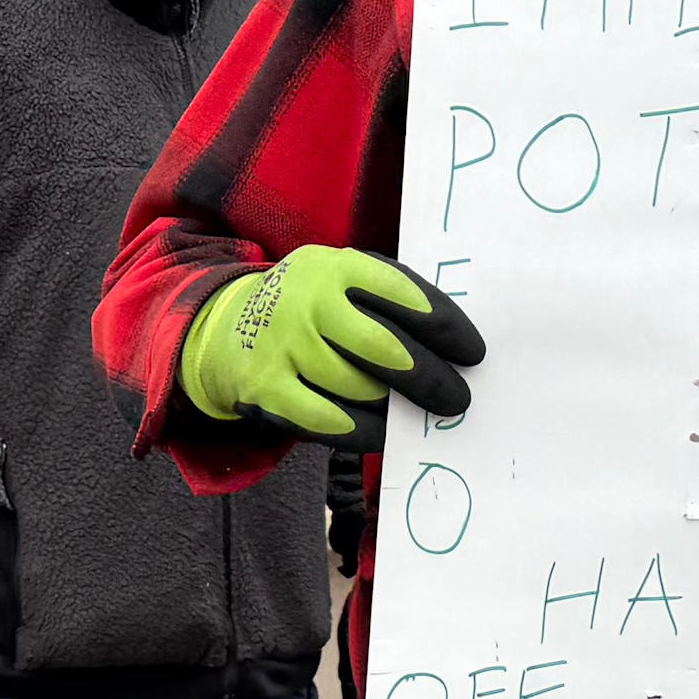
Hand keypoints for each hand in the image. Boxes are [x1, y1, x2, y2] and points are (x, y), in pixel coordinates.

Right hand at [179, 249, 482, 448]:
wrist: (226, 328)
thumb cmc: (310, 308)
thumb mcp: (341, 282)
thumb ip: (388, 299)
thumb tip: (451, 349)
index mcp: (336, 267)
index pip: (405, 296)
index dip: (446, 327)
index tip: (472, 354)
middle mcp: (308, 301)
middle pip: (386, 349)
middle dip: (431, 379)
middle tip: (457, 399)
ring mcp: (284, 346)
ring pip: (361, 389)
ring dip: (394, 406)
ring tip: (411, 411)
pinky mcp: (268, 389)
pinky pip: (331, 420)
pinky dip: (364, 431)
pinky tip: (384, 432)